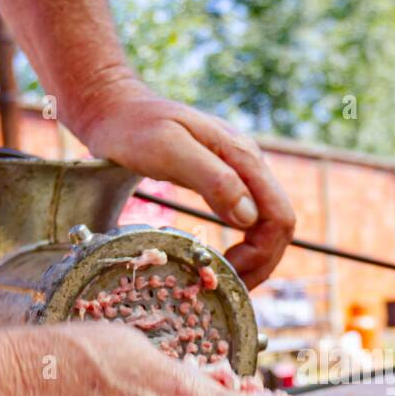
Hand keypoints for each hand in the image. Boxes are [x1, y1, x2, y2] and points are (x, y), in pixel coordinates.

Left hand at [70, 78, 295, 288]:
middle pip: (278, 226)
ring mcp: (238, 173)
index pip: (279, 216)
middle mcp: (248, 166)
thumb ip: (213, 179)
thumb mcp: (168, 148)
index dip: (261, 254)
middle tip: (227, 288)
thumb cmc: (134, 127)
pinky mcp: (224, 180)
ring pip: (266, 226)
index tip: (228, 272)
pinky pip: (247, 220)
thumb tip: (248, 217)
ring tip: (224, 280)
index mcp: (243, 158)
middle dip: (261, 263)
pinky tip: (219, 260)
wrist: (115, 107)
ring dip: (254, 260)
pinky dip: (241, 248)